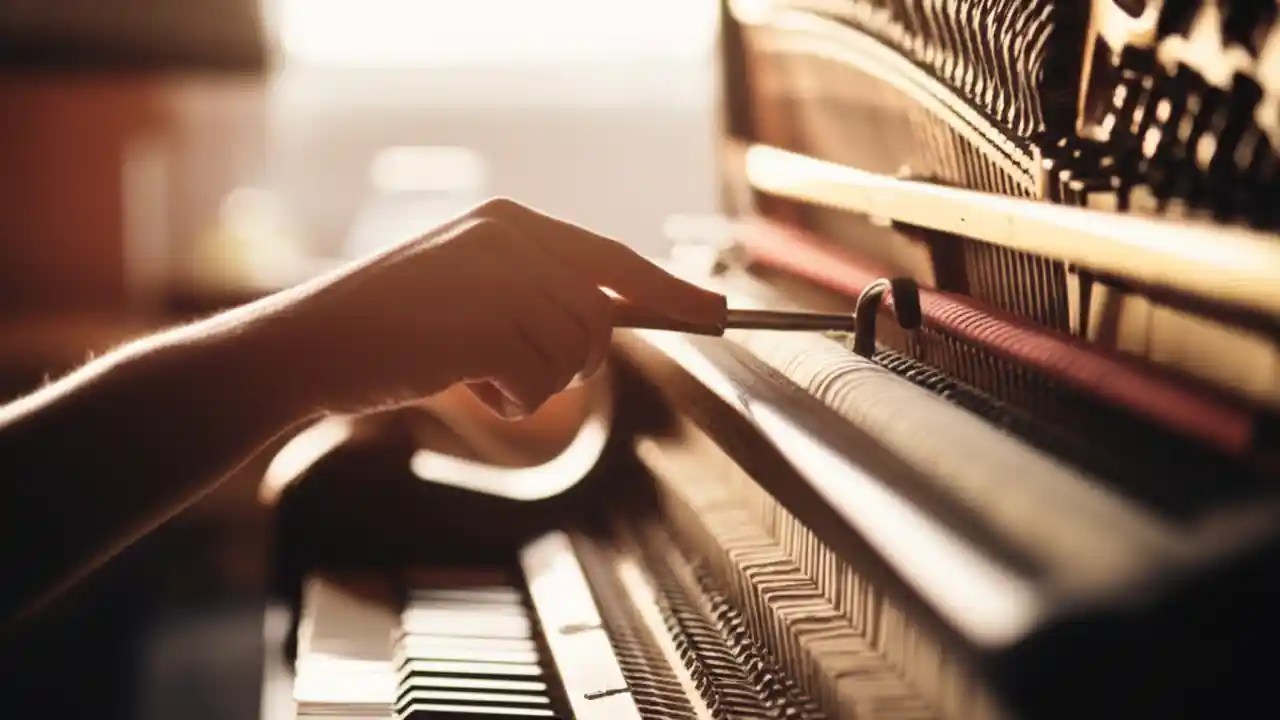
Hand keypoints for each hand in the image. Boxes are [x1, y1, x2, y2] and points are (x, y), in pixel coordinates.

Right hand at [268, 198, 724, 418]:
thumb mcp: (470, 285)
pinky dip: (509, 399)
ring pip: (575, 353)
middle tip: (512, 370)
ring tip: (474, 367)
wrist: (310, 343)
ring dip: (534, 381)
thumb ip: (537, 290)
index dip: (670, 290)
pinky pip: (540, 383)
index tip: (718, 314)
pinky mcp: (485, 324)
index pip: (611, 259)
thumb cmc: (390, 325)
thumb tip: (612, 316)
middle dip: (571, 359)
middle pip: (599, 318)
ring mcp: (498, 278)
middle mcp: (512, 239)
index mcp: (510, 223)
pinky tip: (464, 380)